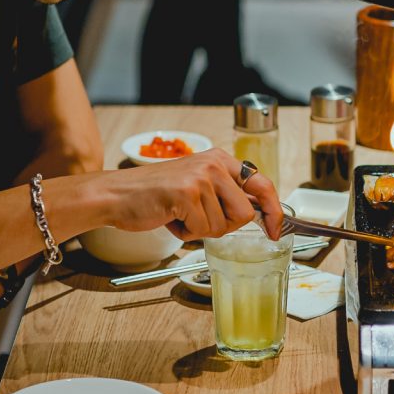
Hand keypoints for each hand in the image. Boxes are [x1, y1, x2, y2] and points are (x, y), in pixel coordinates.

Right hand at [101, 148, 282, 239]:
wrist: (115, 195)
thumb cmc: (157, 195)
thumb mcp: (199, 186)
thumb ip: (227, 194)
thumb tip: (260, 213)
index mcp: (221, 160)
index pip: (263, 185)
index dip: (274, 211)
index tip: (277, 229)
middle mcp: (215, 164)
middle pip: (244, 213)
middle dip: (224, 225)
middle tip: (198, 219)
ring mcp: (201, 178)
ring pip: (224, 225)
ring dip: (201, 229)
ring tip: (180, 215)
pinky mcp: (187, 194)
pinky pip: (203, 229)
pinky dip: (186, 232)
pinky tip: (171, 217)